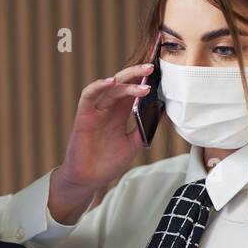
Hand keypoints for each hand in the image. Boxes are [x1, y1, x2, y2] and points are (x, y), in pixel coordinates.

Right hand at [49, 64, 153, 223]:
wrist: (88, 179)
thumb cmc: (108, 163)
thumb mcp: (134, 144)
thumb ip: (145, 127)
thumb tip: (164, 112)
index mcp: (120, 114)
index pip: (133, 90)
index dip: (144, 79)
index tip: (159, 70)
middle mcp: (108, 109)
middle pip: (123, 84)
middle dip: (137, 74)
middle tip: (152, 67)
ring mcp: (96, 111)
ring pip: (110, 88)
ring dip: (126, 82)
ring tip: (143, 82)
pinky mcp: (84, 116)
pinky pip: (88, 96)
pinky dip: (97, 87)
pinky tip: (110, 82)